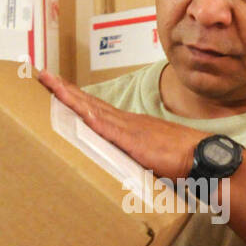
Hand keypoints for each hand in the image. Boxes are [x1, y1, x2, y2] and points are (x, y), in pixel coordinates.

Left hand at [37, 69, 203, 180]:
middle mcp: (126, 121)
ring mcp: (127, 127)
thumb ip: (140, 160)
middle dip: (64, 88)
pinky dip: (82, 110)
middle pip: (89, 101)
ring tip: (46, 80)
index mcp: (132, 127)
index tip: (59, 89)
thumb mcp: (156, 160)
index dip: (78, 99)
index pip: (98, 110)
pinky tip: (67, 102)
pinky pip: (100, 122)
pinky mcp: (129, 138)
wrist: (203, 158)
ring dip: (66, 94)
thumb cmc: (185, 163)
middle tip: (42, 75)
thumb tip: (130, 170)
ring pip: (90, 106)